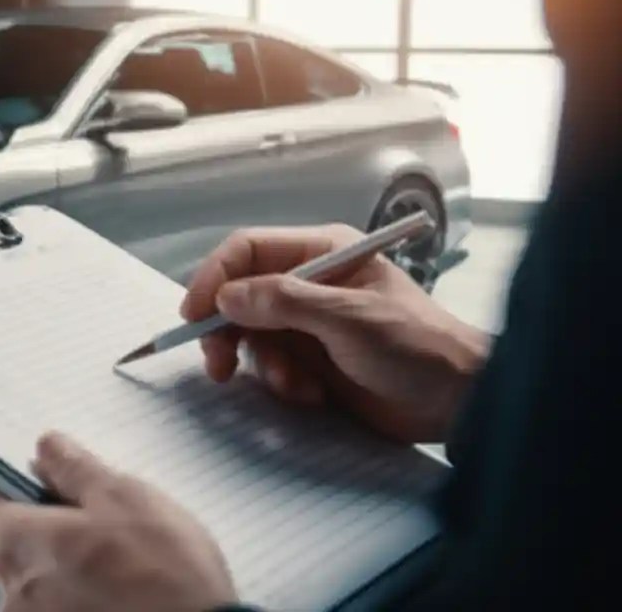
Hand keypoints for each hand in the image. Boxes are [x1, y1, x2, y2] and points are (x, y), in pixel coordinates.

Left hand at [0, 432, 236, 611]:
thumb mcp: (123, 498)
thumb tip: (45, 447)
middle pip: (13, 542)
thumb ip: (74, 469)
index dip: (16, 484)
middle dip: (50, 527)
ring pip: (39, 579)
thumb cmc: (162, 572)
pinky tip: (119, 596)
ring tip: (119, 564)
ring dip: (67, 566)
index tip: (51, 482)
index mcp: (13, 545)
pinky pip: (57, 608)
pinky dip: (79, 598)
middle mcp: (9, 594)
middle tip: (102, 524)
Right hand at [181, 224, 489, 442]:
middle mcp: (309, 282)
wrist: (459, 402)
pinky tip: (314, 395)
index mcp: (322, 252)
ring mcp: (309, 323)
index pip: (247, 251)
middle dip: (227, 331)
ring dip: (263, 365)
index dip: (214, 279)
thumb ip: (284, 302)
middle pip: (239, 295)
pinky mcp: (312, 360)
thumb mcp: (349, 318)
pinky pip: (272, 366)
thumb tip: (225, 298)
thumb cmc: (415, 347)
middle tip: (219, 366)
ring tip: (296, 386)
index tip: (194, 316)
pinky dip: (283, 384)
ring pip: (251, 336)